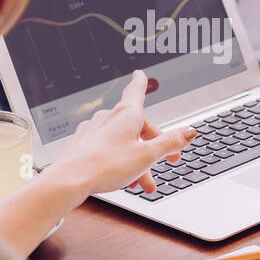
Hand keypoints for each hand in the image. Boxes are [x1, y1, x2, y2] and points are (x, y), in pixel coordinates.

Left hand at [55, 70, 194, 195]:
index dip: (141, 82)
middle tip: (168, 161)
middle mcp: (108, 117)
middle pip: (136, 126)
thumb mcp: (147, 156)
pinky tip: (123, 180)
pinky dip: (119, 162)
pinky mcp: (83, 145)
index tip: (140, 74)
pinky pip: (107, 150)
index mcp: (126, 114)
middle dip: (153, 145)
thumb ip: (170, 143)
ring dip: (137, 161)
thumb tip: (189, 132)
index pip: (136, 91)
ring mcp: (93, 130)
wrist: (70, 180)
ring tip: (143, 184)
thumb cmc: (106, 165)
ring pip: (123, 142)